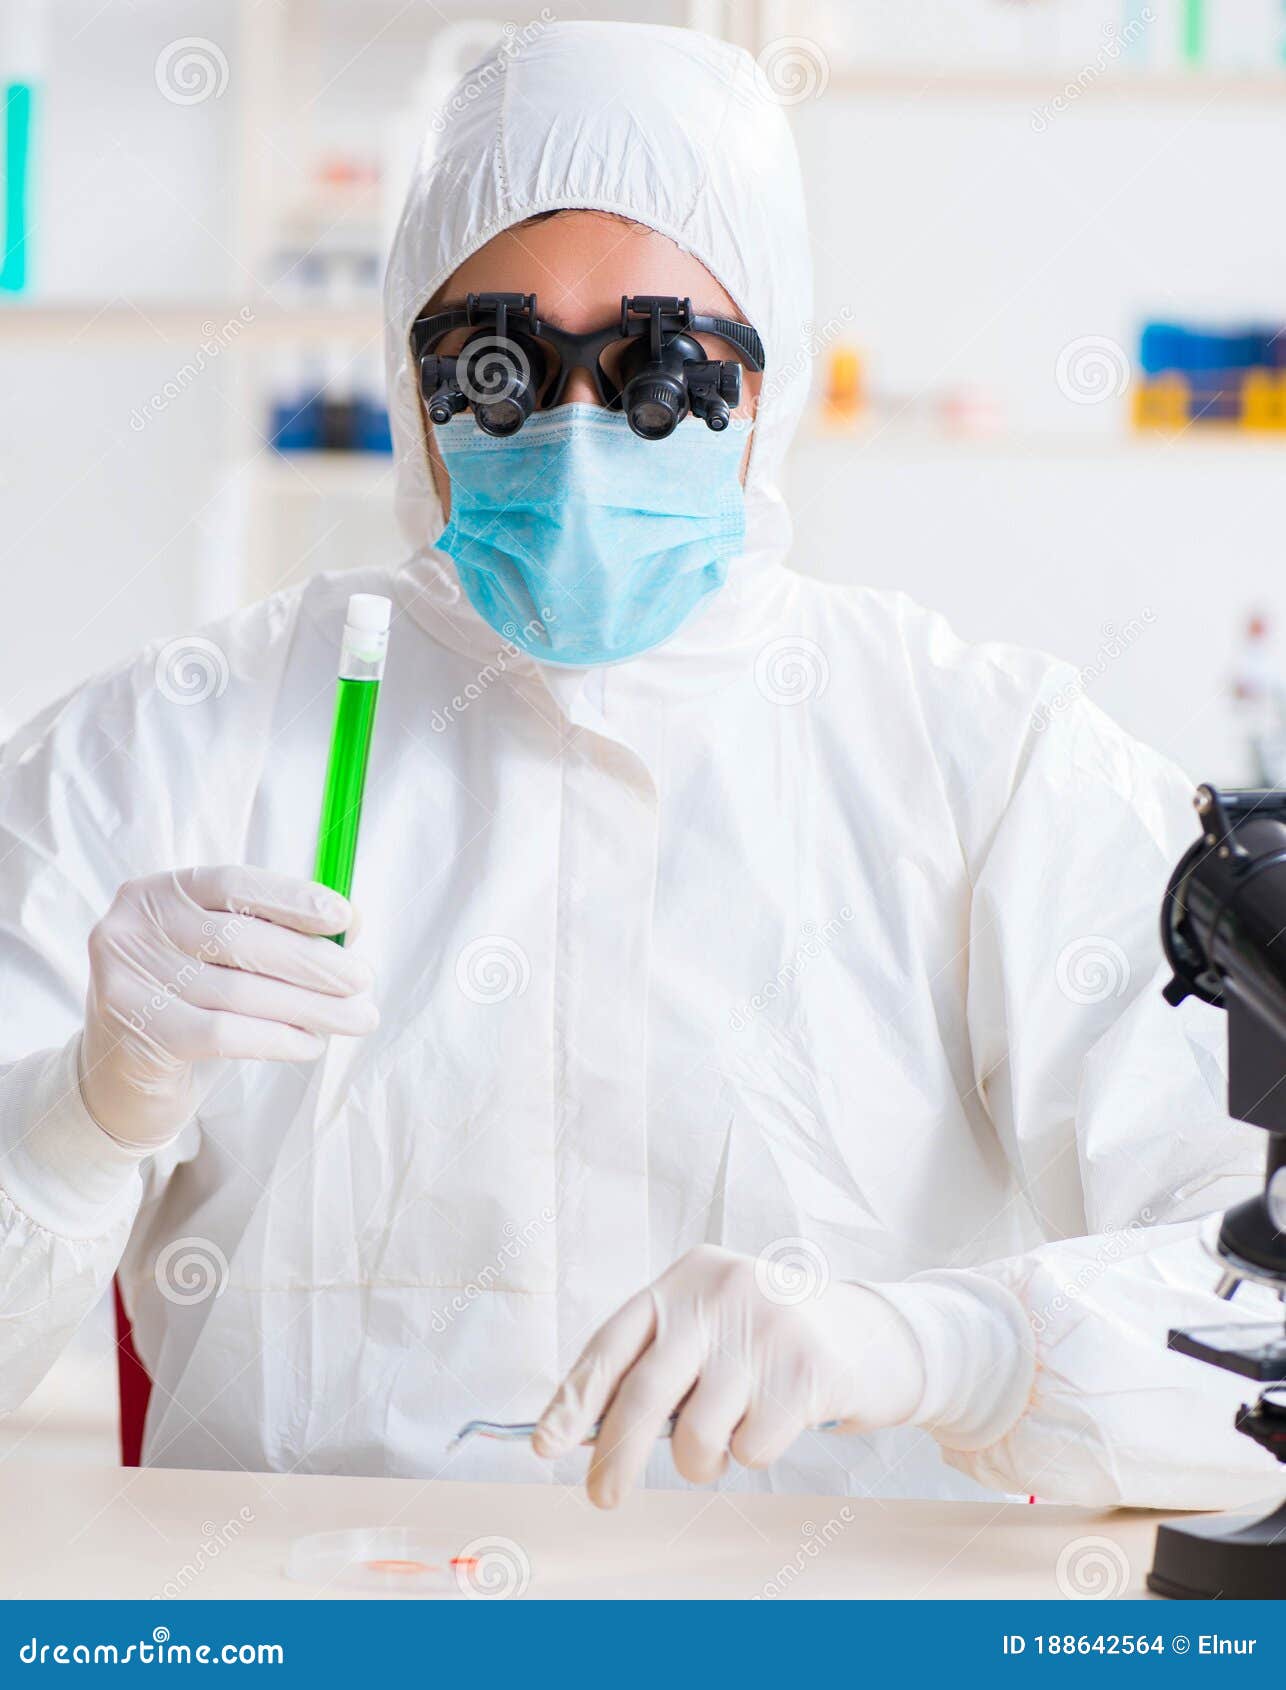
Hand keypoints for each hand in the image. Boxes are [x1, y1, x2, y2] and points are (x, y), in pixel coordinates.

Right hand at [80, 865, 377, 1147]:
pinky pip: (224, 1033)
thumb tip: (352, 922)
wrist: (118, 1078)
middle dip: (314, 962)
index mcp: (158, 892)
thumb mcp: (225, 959)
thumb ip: (278, 932)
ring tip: (357, 1017)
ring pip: (239, 991)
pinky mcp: (134, 1030)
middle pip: (241, 940)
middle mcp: (133, 927)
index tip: (345, 918)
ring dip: (311, 1006)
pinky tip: (311, 1044)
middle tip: (363, 982)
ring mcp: (125, 978)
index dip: (292, 898)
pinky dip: (278, 1038)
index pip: (232, 883)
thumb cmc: (187, 1004)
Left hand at [533, 1243, 925, 1507]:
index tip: (545, 1445)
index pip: (612, 1342)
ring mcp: (766, 1329)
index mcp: (686, 1279)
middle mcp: (720, 1293)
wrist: (873, 1333)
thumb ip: (662, 1363)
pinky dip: (755, 1453)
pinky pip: (751, 1450)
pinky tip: (779, 1420)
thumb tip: (593, 1434)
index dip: (574, 1399)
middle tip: (603, 1497)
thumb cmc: (770, 1340)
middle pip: (643, 1394)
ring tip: (730, 1436)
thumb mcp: (712, 1327)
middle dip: (616, 1458)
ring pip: (697, 1436)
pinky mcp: (807, 1371)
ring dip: (703, 1461)